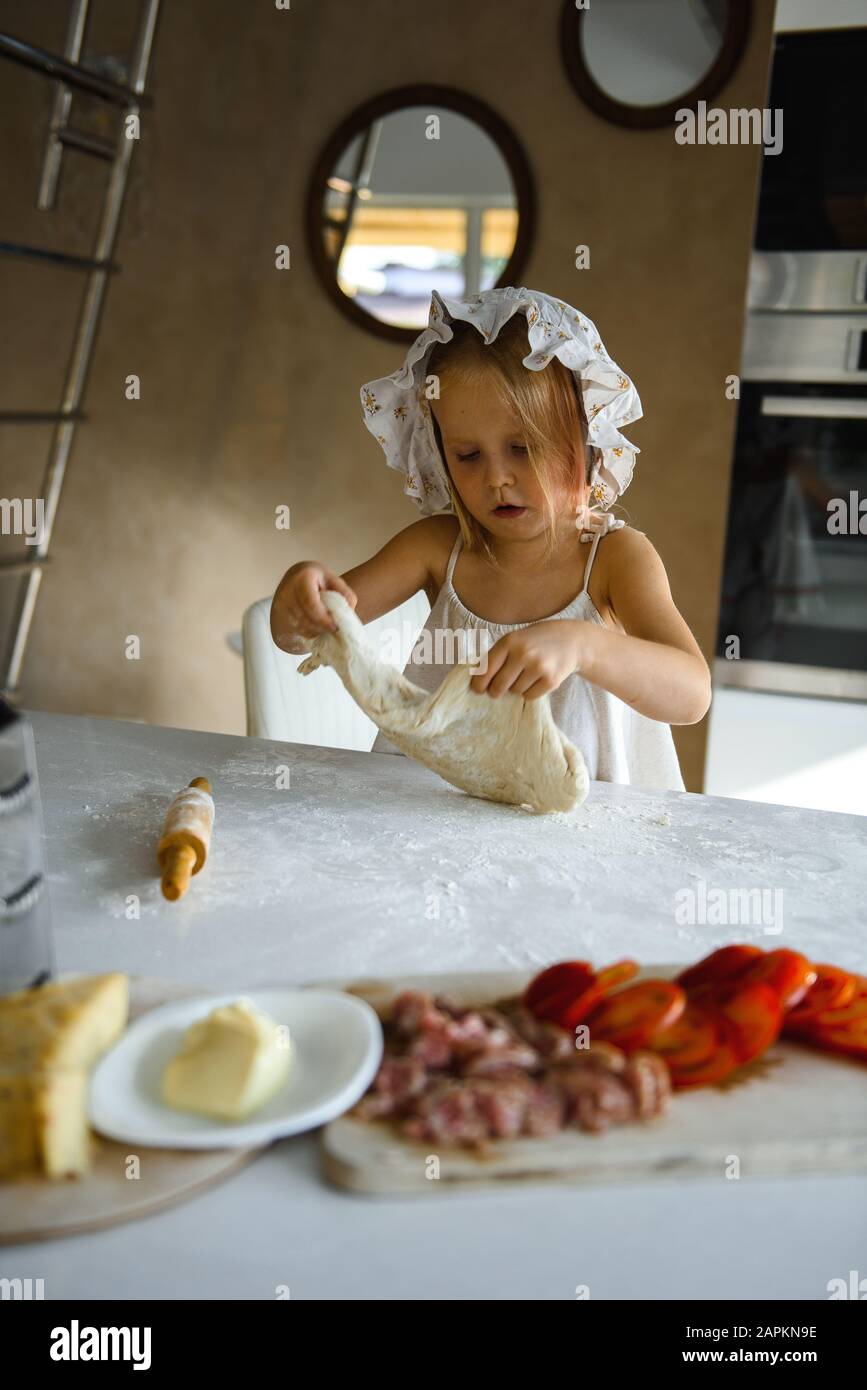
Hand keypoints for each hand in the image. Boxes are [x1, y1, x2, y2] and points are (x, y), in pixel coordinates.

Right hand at [270, 562, 356, 652]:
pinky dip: (309, 631)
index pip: (310, 604)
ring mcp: (280, 604)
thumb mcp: (334, 580)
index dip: (323, 619)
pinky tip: (316, 625)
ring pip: (300, 627)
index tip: (335, 627)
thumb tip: (348, 613)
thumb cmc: (317, 578)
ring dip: (316, 630)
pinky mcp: (279, 615)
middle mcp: (287, 591)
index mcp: (302, 578)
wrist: (296, 576)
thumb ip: (345, 595)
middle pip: (305, 619)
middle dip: (322, 627)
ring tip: (325, 624)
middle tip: (334, 628)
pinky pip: (296, 629)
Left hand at [469, 620, 587, 699]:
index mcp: (509, 641)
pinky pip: (530, 696)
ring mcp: (538, 667)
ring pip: (515, 692)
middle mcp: (523, 653)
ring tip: (526, 676)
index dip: (479, 683)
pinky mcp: (551, 680)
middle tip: (497, 690)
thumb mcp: (515, 640)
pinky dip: (530, 692)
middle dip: (496, 691)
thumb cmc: (536, 641)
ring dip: (516, 688)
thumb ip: (498, 656)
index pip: (486, 669)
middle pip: (499, 685)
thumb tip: (477, 680)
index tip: (477, 690)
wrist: (571, 640)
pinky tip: (537, 680)